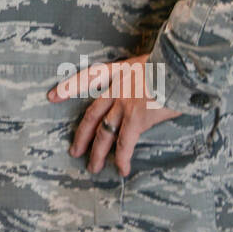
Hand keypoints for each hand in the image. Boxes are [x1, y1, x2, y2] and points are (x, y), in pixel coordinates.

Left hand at [48, 53, 180, 177]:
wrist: (180, 65)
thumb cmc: (173, 63)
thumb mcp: (151, 62)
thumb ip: (142, 76)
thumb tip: (147, 87)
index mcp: (119, 71)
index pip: (88, 77)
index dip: (69, 87)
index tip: (52, 96)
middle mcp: (116, 88)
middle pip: (91, 115)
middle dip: (81, 135)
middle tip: (74, 151)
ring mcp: (124, 104)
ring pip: (104, 133)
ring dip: (97, 153)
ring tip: (92, 167)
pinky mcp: (136, 118)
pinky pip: (125, 143)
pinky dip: (122, 158)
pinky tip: (121, 169)